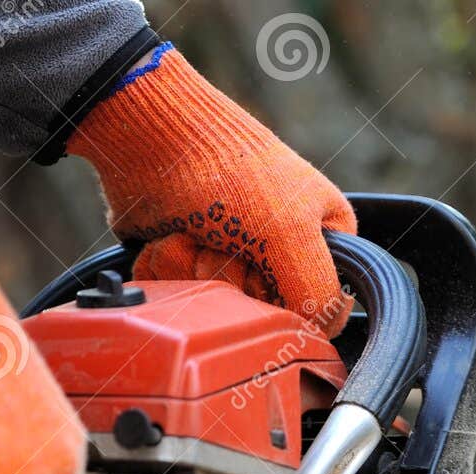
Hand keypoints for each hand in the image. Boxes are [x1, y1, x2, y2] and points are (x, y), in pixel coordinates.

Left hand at [67, 44, 355, 335]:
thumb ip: (320, 294)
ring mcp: (229, 254)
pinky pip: (175, 294)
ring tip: (193, 230)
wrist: (151, 135)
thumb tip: (322, 335)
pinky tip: (169, 235)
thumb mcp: (293, 234)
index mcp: (323, 238)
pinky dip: (165, 268)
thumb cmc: (230, 172)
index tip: (262, 271)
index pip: (315, 310)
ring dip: (193, 271)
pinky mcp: (186, 259)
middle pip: (256, 313)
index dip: (280, 302)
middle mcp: (280, 250)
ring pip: (211, 307)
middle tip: (223, 242)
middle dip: (229, 280)